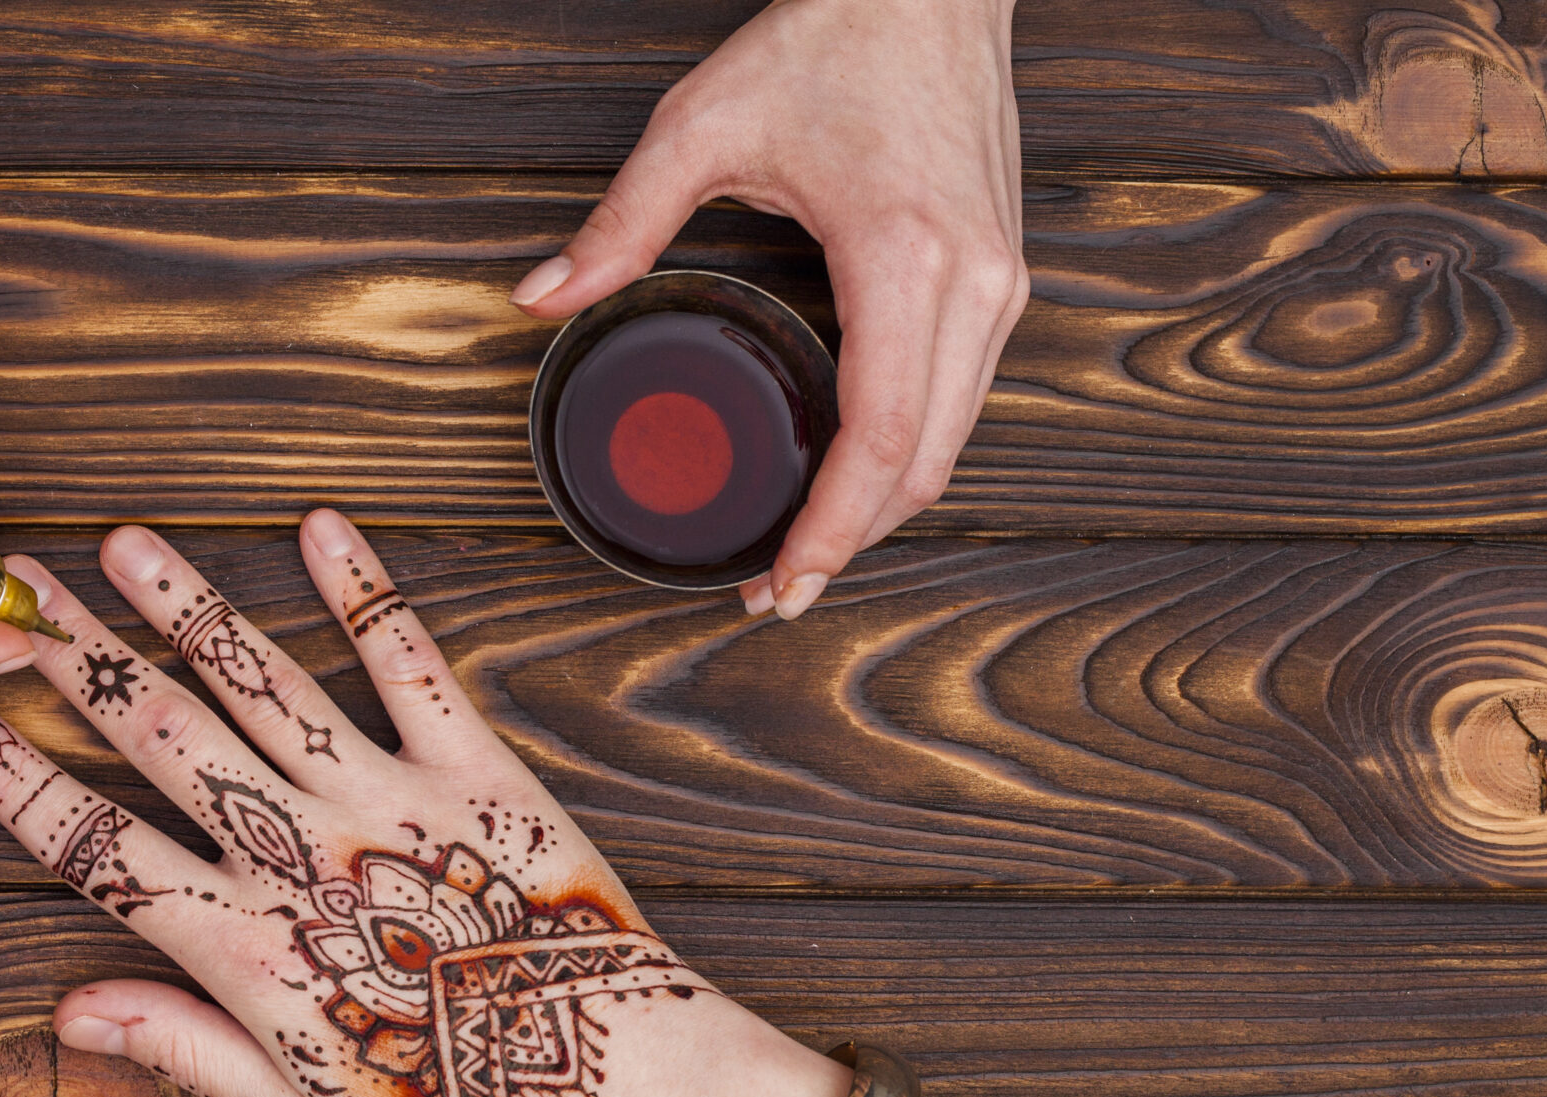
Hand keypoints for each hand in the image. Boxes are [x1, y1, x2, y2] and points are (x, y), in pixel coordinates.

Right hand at [0, 511, 847, 1096]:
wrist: (612, 1094)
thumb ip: (180, 1046)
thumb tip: (68, 1009)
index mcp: (244, 948)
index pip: (96, 848)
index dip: (14, 781)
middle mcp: (299, 857)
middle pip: (163, 739)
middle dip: (78, 661)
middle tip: (14, 594)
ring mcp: (387, 801)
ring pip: (263, 684)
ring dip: (189, 608)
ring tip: (126, 546)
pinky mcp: (478, 771)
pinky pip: (409, 664)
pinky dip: (364, 592)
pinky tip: (320, 529)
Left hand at [509, 0, 1027, 620]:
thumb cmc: (839, 34)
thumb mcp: (704, 123)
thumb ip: (622, 223)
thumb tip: (542, 295)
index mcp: (905, 259)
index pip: (880, 441)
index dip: (832, 532)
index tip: (782, 585)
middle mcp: (974, 284)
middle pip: (925, 465)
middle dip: (852, 544)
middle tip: (777, 591)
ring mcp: (1001, 283)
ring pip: (953, 440)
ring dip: (883, 506)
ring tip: (809, 547)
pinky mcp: (1003, 275)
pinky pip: (962, 397)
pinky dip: (909, 451)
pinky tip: (852, 473)